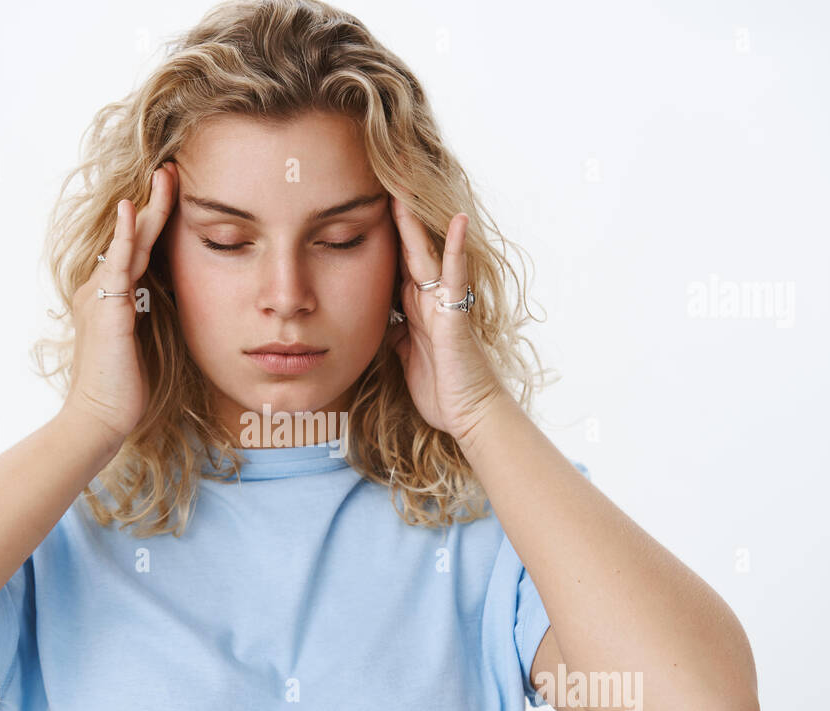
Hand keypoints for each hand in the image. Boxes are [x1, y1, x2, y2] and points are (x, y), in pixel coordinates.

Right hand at [57, 161, 178, 449]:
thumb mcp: (145, 345)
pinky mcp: (105, 307)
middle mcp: (101, 289)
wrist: (100, 416)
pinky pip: (118, 264)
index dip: (155, 220)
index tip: (174, 192)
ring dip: (148, 207)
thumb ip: (153, 318)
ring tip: (165, 176)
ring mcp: (100, 295)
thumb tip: (172, 303)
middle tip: (172, 168)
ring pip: (129, 242)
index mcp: (111, 297)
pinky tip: (133, 210)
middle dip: (154, 202)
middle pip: (133, 236)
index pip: (138, 249)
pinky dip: (126, 235)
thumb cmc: (125, 389)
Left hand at [386, 195, 505, 443]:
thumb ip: (393, 333)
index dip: (381, 236)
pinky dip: (455, 249)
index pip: (394, 263)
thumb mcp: (403, 356)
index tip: (361, 206)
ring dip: (416, 222)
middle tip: (380, 180)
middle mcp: (429, 298)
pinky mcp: (455, 314)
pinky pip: (456, 277)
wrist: (467, 413)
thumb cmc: (441, 387)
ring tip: (403, 187)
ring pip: (427, 254)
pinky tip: (458, 221)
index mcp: (414, 307)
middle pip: (408, 249)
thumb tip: (378, 322)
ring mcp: (444, 303)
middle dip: (394, 218)